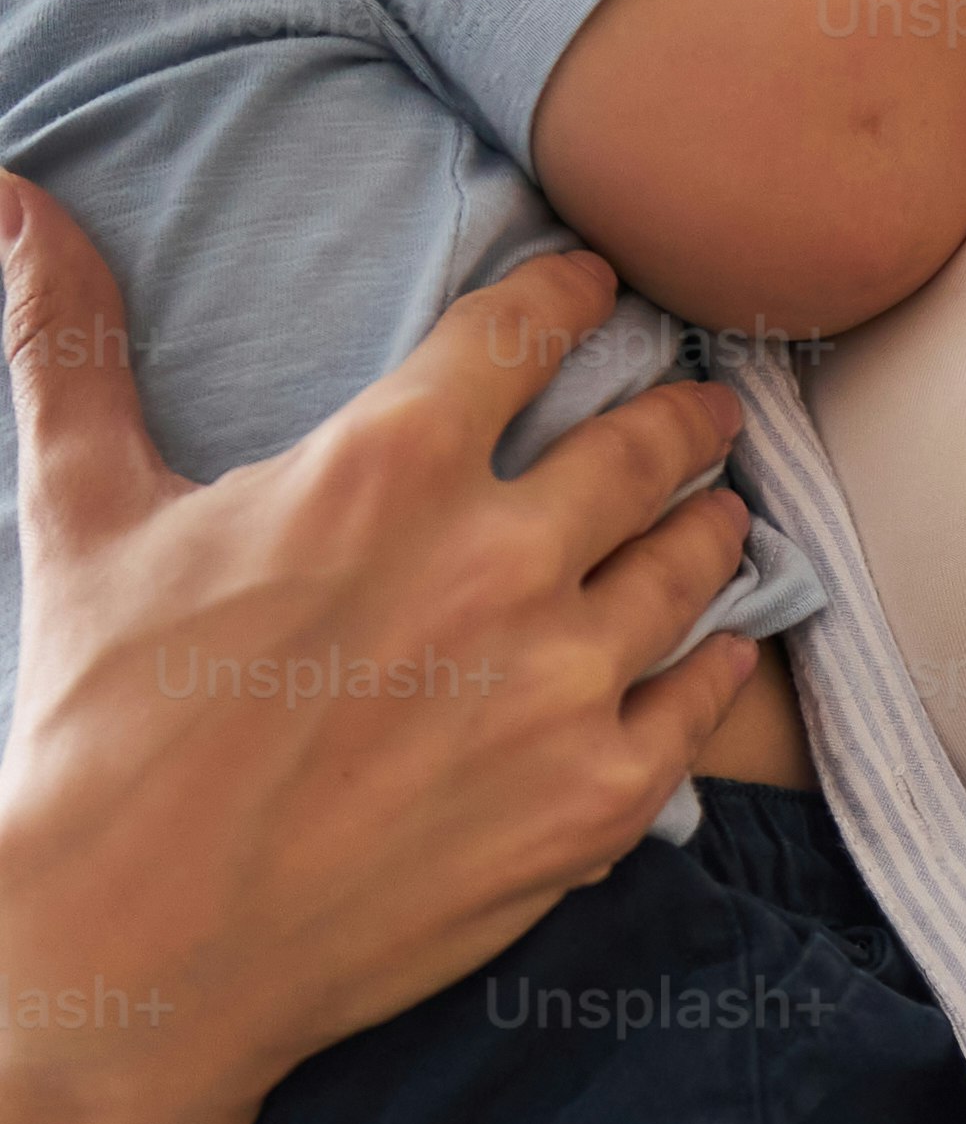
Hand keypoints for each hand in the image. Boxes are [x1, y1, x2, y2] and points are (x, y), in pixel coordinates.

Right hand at [0, 191, 772, 1123]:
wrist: (152, 928)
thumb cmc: (108, 715)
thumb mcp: (81, 505)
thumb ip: (68, 339)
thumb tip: (13, 195)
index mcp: (386, 470)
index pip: (519, 338)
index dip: (571, 296)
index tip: (602, 282)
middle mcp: (502, 564)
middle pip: (636, 453)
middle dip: (680, 413)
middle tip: (710, 397)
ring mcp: (565, 685)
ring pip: (685, 573)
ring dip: (712, 525)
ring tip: (726, 503)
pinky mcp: (601, 797)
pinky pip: (700, 707)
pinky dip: (724, 664)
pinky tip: (734, 643)